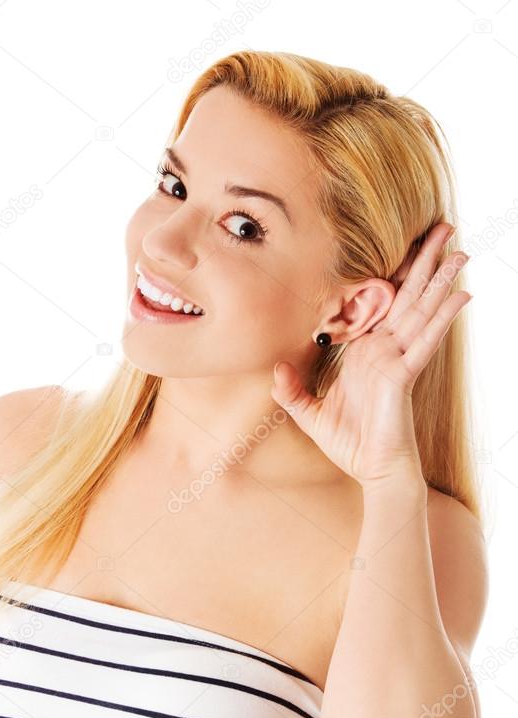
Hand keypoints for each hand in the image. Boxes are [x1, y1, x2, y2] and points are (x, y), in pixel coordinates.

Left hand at [270, 222, 471, 486]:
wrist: (373, 471)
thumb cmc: (349, 443)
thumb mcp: (310, 414)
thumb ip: (292, 391)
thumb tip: (276, 368)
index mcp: (365, 352)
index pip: (380, 304)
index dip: (393, 274)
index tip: (404, 243)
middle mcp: (385, 350)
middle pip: (407, 296)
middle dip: (424, 262)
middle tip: (443, 227)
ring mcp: (398, 360)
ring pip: (421, 310)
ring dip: (440, 279)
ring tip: (460, 249)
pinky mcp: (404, 375)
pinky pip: (425, 341)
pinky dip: (442, 317)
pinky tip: (461, 294)